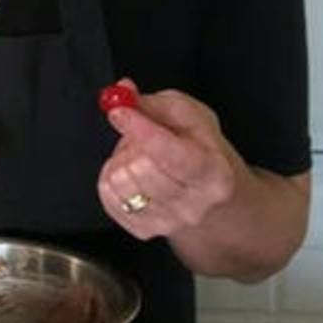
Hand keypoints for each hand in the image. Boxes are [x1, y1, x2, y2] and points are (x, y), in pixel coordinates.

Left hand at [97, 79, 240, 238]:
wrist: (206, 188)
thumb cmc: (197, 145)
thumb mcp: (185, 112)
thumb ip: (153, 102)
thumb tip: (123, 93)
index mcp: (214, 174)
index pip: (170, 154)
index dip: (140, 129)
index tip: (120, 111)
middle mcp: (194, 206)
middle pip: (141, 169)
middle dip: (133, 142)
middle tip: (143, 137)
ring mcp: (169, 223)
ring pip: (121, 182)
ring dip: (122, 160)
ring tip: (139, 155)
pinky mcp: (144, 230)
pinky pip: (108, 197)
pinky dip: (111, 178)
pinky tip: (130, 173)